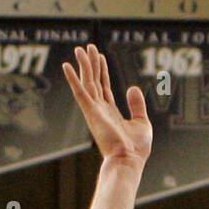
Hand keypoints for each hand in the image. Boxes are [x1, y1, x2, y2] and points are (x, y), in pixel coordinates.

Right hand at [61, 44, 150, 169]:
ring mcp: (94, 110)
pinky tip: (67, 66)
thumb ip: (137, 105)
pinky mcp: (91, 112)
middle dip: (91, 64)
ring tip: (80, 49)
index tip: (100, 56)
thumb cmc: (136, 148)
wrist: (129, 161)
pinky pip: (80, 92)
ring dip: (84, 66)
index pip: (104, 87)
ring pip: (87, 82)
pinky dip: (73, 79)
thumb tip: (132, 87)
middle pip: (94, 81)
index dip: (102, 71)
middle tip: (88, 47)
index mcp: (110, 112)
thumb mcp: (142, 123)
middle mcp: (100, 109)